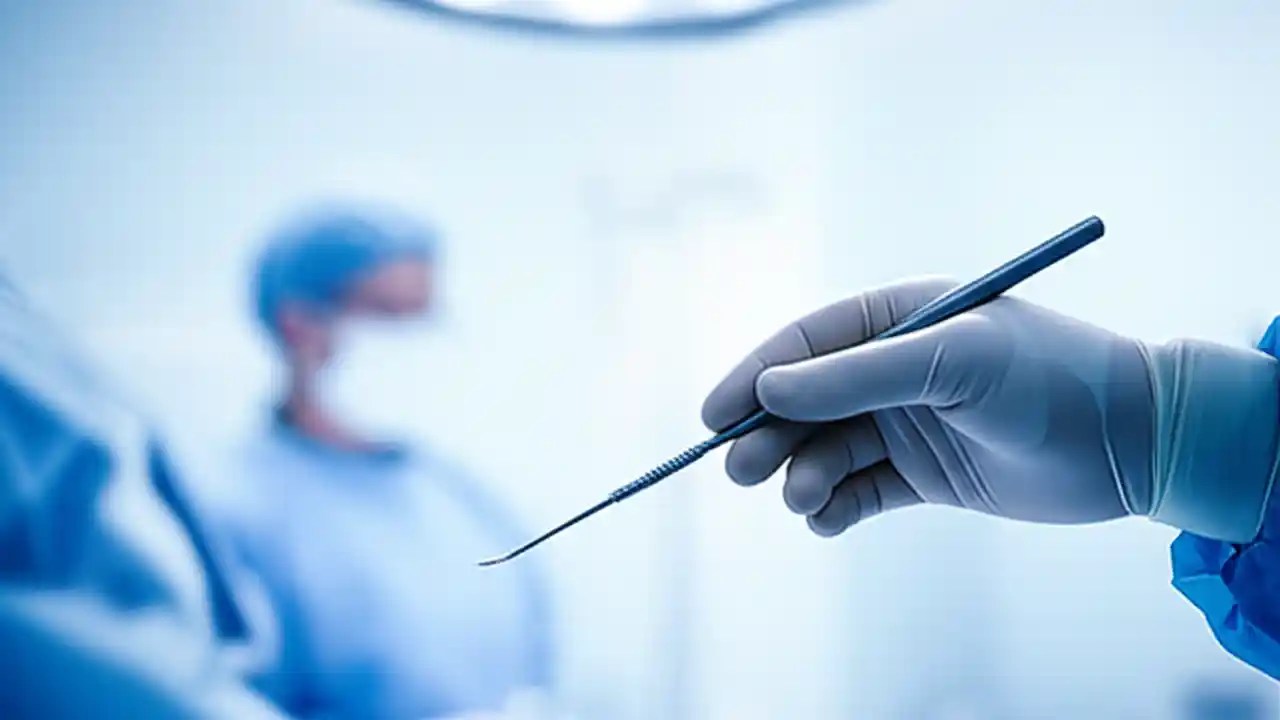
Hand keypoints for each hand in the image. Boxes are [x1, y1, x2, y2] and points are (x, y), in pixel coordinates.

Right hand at [701, 277, 1279, 541]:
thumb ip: (857, 376)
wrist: (1133, 445)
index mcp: (898, 318)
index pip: (806, 344)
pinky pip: (858, 492)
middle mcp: (893, 369)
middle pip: (804, 402)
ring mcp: (906, 423)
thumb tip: (768, 390)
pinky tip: (827, 520)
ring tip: (802, 500)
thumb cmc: (1049, 379)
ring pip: (825, 450)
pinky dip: (834, 508)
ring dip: (801, 475)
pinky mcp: (922, 477)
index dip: (754, 375)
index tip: (714, 414)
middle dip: (768, 435)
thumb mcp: (952, 362)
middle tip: (741, 471)